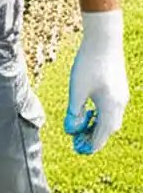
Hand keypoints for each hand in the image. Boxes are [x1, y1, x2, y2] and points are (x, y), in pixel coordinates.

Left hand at [64, 9, 129, 154]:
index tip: (81, 151)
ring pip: (111, 118)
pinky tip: (87, 111)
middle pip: (108, 128)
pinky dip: (100, 115)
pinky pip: (111, 108)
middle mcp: (120, 103)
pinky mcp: (119, 88)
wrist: (104, 40)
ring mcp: (122, 95)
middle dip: (94, 137)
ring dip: (96, 126)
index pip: (102, 134)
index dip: (92, 144)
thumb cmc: (88, 64)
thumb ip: (74, 112)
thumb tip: (71, 129)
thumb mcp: (76, 90)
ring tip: (80, 128)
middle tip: (78, 142)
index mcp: (111, 107)